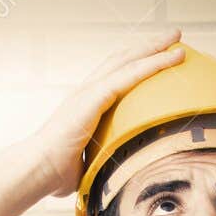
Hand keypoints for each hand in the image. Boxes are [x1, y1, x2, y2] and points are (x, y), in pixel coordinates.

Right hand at [24, 28, 186, 198]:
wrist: (37, 171)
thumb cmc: (58, 174)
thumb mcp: (90, 163)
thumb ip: (105, 162)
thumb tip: (120, 179)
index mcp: (87, 104)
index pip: (116, 75)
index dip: (137, 62)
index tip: (158, 55)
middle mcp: (88, 91)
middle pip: (123, 59)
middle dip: (150, 46)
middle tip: (175, 36)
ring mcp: (89, 91)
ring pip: (128, 60)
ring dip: (155, 48)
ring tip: (178, 37)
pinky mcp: (93, 97)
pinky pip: (128, 75)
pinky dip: (152, 64)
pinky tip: (171, 58)